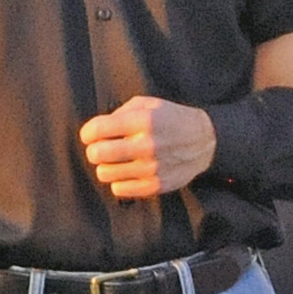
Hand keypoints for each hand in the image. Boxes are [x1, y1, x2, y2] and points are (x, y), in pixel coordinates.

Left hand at [79, 96, 215, 197]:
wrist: (204, 141)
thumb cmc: (170, 120)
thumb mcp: (147, 104)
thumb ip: (120, 114)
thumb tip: (96, 131)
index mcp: (142, 121)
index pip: (97, 130)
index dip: (88, 133)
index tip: (91, 136)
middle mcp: (146, 145)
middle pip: (97, 154)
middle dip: (95, 151)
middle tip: (102, 149)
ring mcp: (151, 168)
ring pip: (105, 174)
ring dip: (106, 167)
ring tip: (117, 162)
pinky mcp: (156, 185)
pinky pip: (119, 189)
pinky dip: (119, 181)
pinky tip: (128, 173)